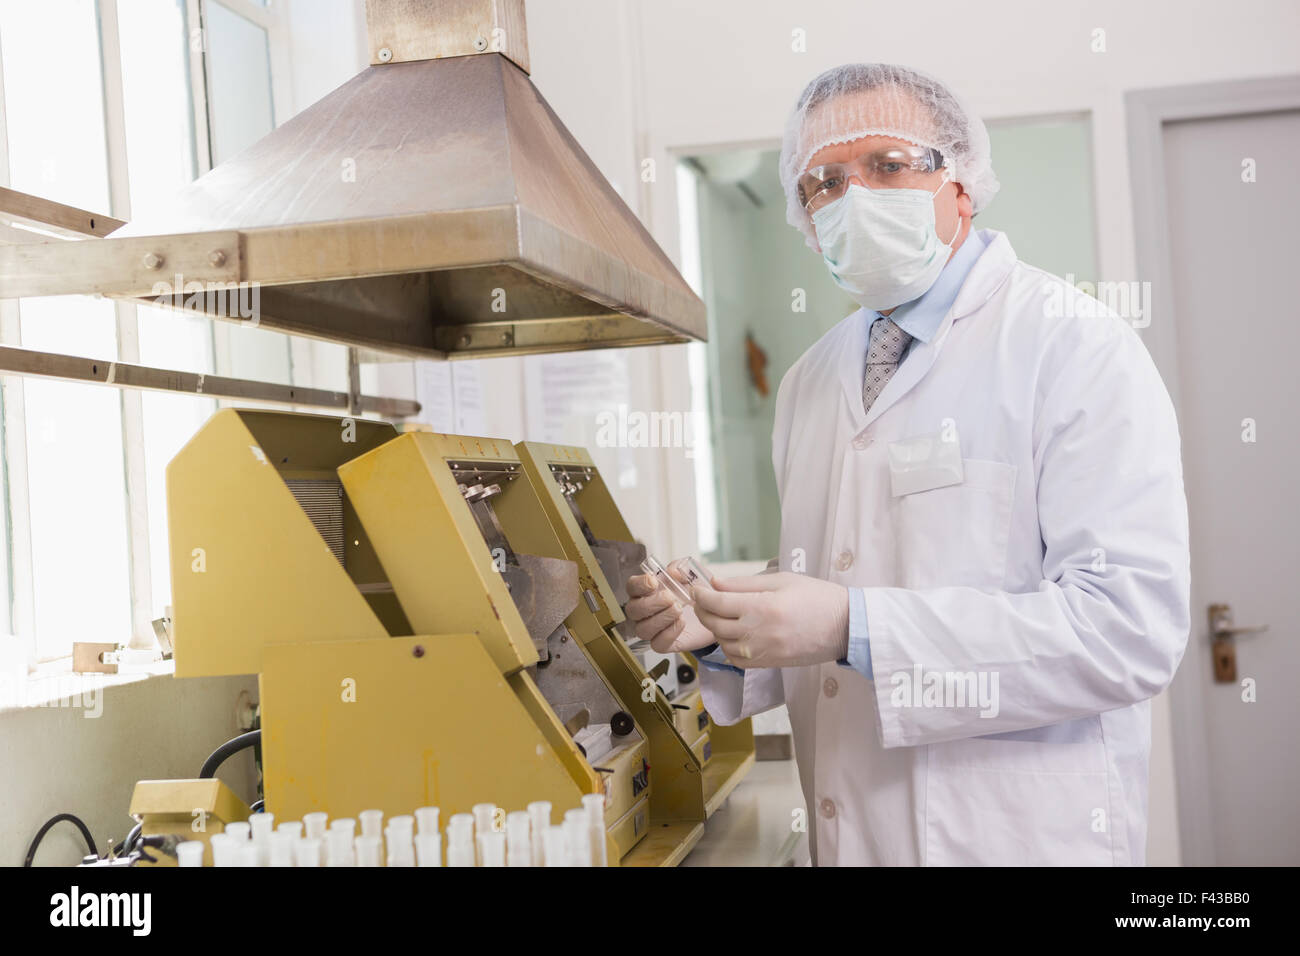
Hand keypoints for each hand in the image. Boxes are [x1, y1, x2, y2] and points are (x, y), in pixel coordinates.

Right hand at [624, 573, 718, 653]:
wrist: (713, 612)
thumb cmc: (696, 592)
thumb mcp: (692, 574)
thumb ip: (681, 568)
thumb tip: (673, 571)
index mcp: (647, 590)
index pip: (632, 587)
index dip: (639, 584)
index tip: (654, 581)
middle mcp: (645, 610)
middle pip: (633, 610)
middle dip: (652, 603)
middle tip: (671, 598)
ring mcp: (652, 628)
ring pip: (642, 629)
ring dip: (661, 619)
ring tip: (679, 610)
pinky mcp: (664, 643)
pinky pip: (657, 644)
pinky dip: (669, 634)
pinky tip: (681, 623)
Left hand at [692, 572, 848, 667]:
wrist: (844, 626)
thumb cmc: (817, 598)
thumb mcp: (781, 580)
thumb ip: (744, 583)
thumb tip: (715, 583)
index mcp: (762, 607)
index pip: (717, 602)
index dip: (701, 595)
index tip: (696, 588)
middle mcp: (758, 633)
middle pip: (715, 624)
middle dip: (703, 610)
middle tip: (702, 600)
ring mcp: (763, 652)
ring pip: (723, 643)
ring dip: (715, 629)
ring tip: (719, 615)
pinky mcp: (769, 663)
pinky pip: (737, 659)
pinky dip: (729, 646)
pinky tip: (733, 634)